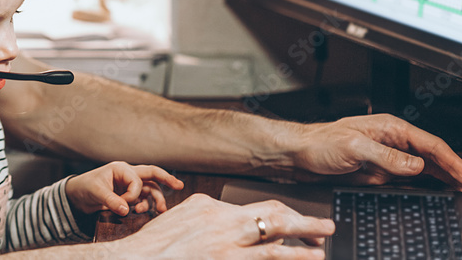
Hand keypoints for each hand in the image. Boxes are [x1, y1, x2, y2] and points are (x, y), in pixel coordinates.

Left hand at [66, 161, 183, 215]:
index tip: (124, 205)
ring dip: (156, 199)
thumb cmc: (85, 187)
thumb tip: (127, 210)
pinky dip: (146, 205)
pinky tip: (143, 212)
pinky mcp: (129, 195)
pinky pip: (143, 198)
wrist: (77, 195)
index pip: (137, 180)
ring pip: (150, 189)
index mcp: (121, 168)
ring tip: (161, 211)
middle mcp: (128, 175)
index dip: (133, 195)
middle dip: (166, 179)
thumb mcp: (96, 192)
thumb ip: (111, 200)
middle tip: (180, 185)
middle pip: (151, 174)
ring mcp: (130, 185)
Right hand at [106, 193, 334, 258]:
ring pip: (275, 243)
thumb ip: (209, 216)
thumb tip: (232, 217)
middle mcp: (222, 223)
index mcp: (211, 207)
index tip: (295, 218)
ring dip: (303, 246)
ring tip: (321, 247)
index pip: (256, 206)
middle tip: (325, 226)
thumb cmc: (155, 244)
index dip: (283, 212)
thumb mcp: (182, 217)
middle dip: (302, 221)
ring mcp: (226, 248)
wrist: (136, 258)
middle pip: (273, 217)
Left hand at [289, 114, 461, 189]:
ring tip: (461, 189)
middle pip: (431, 155)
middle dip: (453, 169)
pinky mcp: (378, 170)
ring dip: (442, 177)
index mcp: (388, 127)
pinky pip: (408, 177)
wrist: (297, 153)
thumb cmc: (318, 142)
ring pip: (423, 167)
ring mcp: (386, 156)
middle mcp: (390, 140)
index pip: (429, 143)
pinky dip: (424, 184)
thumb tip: (416, 165)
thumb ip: (387, 157)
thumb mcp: (354, 148)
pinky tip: (435, 190)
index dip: (451, 160)